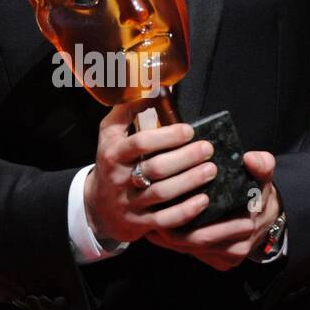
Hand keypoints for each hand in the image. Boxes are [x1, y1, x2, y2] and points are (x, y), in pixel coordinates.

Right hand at [83, 98, 219, 246]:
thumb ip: (127, 109)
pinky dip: (185, 211)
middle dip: (185, 158)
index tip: (189, 130)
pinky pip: (165, 220)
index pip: (139, 143)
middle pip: (155, 168)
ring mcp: (130, 204)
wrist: (98, 207)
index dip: (166, 136)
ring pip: (162, 194)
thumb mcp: (109, 134)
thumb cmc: (111, 163)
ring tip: (211, 170)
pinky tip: (204, 200)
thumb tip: (152, 85)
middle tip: (208, 149)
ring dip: (190, 181)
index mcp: (113, 154)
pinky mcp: (140, 224)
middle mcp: (119, 179)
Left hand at [144, 150, 282, 271]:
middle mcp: (237, 248)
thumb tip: (250, 159)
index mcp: (246, 226)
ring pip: (189, 249)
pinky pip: (191, 253)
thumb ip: (261, 165)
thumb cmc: (258, 192)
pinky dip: (173, 243)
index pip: (207, 227)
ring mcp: (227, 257)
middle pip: (193, 241)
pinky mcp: (220, 262)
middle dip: (169, 227)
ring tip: (149, 216)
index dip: (182, 216)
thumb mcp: (263, 175)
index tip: (164, 201)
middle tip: (149, 209)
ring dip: (167, 236)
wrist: (268, 216)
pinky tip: (156, 229)